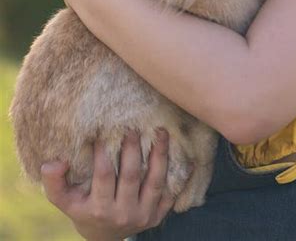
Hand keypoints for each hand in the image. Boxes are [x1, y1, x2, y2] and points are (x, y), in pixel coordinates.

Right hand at [41, 130, 181, 240]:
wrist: (104, 237)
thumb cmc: (82, 209)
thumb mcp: (64, 200)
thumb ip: (54, 182)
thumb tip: (53, 162)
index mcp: (100, 208)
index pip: (104, 175)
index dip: (104, 152)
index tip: (103, 132)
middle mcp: (124, 213)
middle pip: (132, 175)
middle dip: (133, 148)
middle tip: (133, 126)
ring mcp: (144, 215)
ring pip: (156, 180)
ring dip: (160, 154)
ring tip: (160, 131)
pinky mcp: (158, 215)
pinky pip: (171, 192)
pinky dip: (178, 173)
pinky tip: (181, 152)